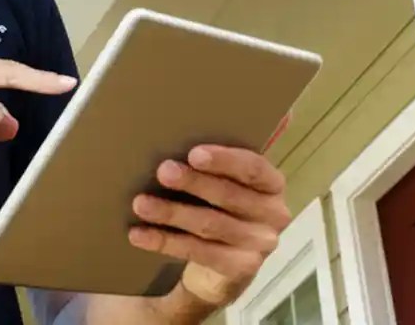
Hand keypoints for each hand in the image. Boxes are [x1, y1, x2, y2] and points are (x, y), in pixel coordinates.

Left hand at [128, 145, 290, 307]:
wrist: (221, 272)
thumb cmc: (219, 211)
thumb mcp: (224, 186)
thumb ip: (213, 168)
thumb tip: (171, 142)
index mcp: (272, 184)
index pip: (253, 168)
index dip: (224, 160)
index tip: (193, 154)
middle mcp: (274, 214)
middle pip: (229, 195)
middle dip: (193, 182)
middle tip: (163, 172)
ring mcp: (261, 244)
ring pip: (210, 224)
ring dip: (172, 212)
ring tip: (141, 204)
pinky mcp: (242, 269)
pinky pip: (198, 252)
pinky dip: (165, 242)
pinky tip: (139, 235)